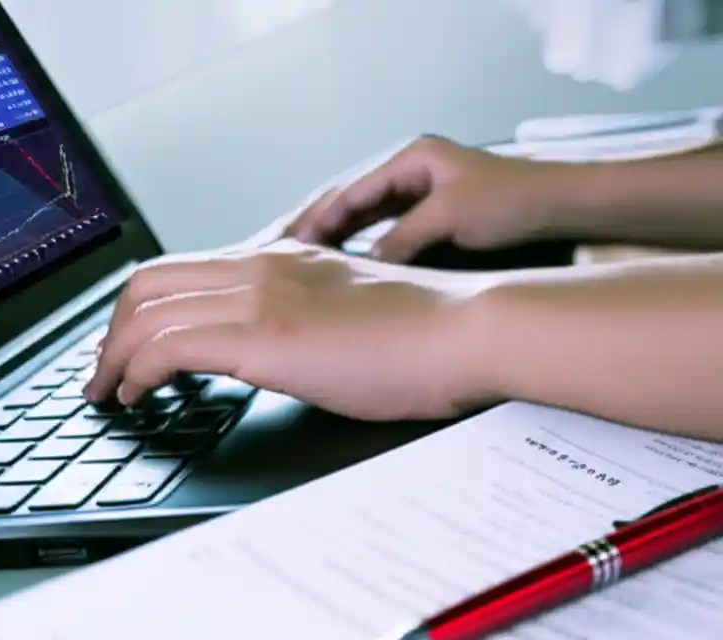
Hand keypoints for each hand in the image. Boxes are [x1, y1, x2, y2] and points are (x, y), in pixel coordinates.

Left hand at [83, 240, 496, 421]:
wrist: (470, 330)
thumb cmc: (426, 333)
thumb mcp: (345, 311)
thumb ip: (300, 317)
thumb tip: (269, 348)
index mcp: (279, 256)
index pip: (180, 269)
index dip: (139, 309)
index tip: (127, 346)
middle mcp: (259, 265)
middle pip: (148, 283)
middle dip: (111, 331)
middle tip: (104, 373)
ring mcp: (258, 295)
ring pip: (146, 313)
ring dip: (112, 358)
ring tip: (109, 393)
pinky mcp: (263, 335)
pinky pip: (167, 346)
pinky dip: (136, 372)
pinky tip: (138, 395)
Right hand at [286, 136, 569, 262]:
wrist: (566, 208)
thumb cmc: (513, 203)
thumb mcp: (449, 218)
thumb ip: (401, 240)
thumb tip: (363, 268)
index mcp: (411, 160)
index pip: (349, 192)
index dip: (316, 220)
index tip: (288, 246)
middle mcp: (411, 173)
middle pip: (350, 203)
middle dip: (316, 229)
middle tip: (282, 257)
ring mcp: (422, 195)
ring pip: (365, 220)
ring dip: (336, 242)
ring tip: (304, 267)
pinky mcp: (434, 218)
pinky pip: (385, 234)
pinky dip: (362, 250)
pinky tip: (346, 271)